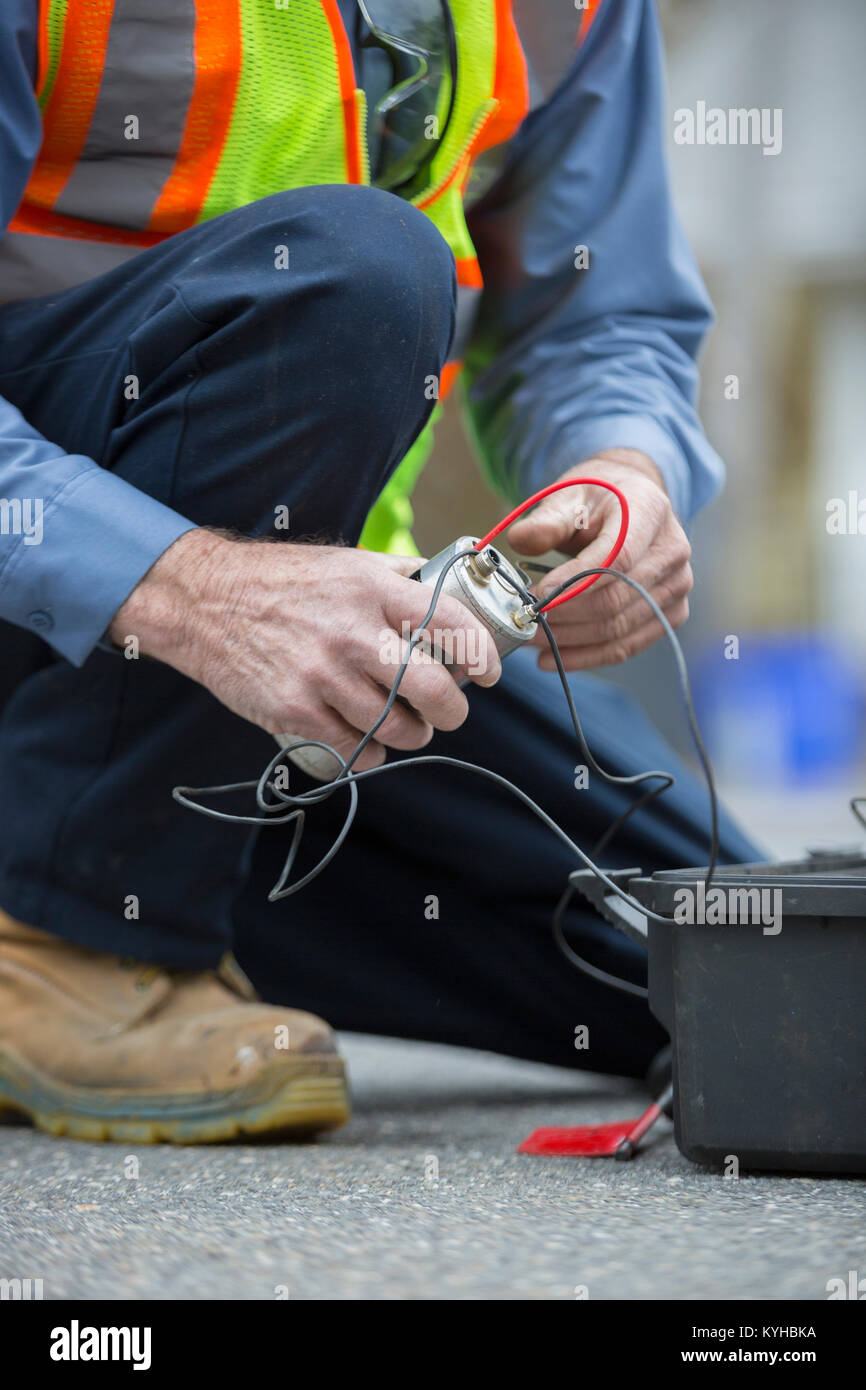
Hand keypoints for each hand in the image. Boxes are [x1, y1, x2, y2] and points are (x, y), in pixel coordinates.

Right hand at [110, 530, 500, 770]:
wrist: (203, 601)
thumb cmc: (280, 581)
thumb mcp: (345, 561)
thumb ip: (397, 577)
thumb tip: (451, 586)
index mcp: (372, 589)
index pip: (451, 624)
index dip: (483, 655)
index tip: (491, 672)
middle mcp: (351, 631)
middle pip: (431, 688)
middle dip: (453, 711)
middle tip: (451, 712)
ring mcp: (321, 675)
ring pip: (395, 727)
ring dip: (411, 734)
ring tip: (406, 726)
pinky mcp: (294, 710)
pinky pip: (354, 750)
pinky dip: (369, 753)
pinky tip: (366, 740)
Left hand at [506, 450, 692, 670]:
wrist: (632, 504)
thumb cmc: (597, 500)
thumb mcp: (568, 496)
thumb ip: (546, 520)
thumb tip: (520, 540)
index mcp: (650, 510)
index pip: (616, 557)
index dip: (574, 583)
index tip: (536, 595)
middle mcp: (674, 550)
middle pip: (616, 599)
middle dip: (564, 615)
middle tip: (524, 621)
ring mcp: (677, 586)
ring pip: (618, 628)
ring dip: (570, 640)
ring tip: (531, 639)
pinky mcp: (671, 614)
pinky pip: (627, 645)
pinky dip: (587, 656)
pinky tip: (552, 657)